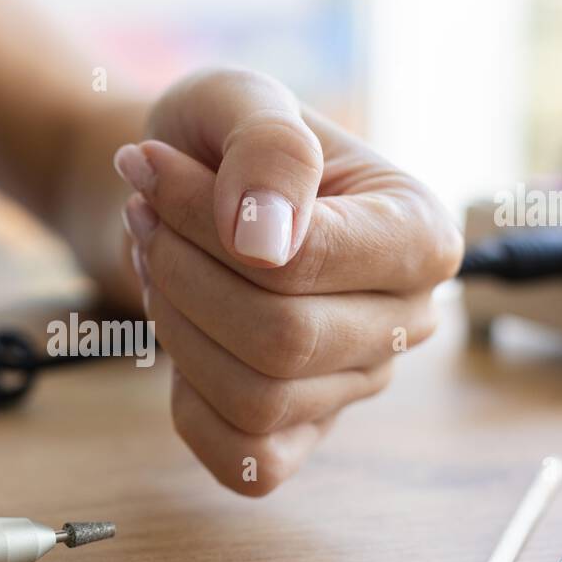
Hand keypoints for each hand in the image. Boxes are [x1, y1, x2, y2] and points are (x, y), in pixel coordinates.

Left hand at [113, 69, 461, 495]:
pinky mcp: (303, 434)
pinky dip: (187, 400)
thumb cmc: (220, 144)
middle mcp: (405, 319)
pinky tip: (180, 331)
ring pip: (255, 400)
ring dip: (174, 326)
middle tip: (143, 217)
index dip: (204, 222)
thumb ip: (266, 150)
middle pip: (282, 340)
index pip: (307, 260)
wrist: (183, 191)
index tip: (148, 170)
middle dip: (182, 276)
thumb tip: (266, 245)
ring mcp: (355, 385)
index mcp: (418, 232)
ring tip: (153, 262)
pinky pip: (245, 461)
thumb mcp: (237, 101)